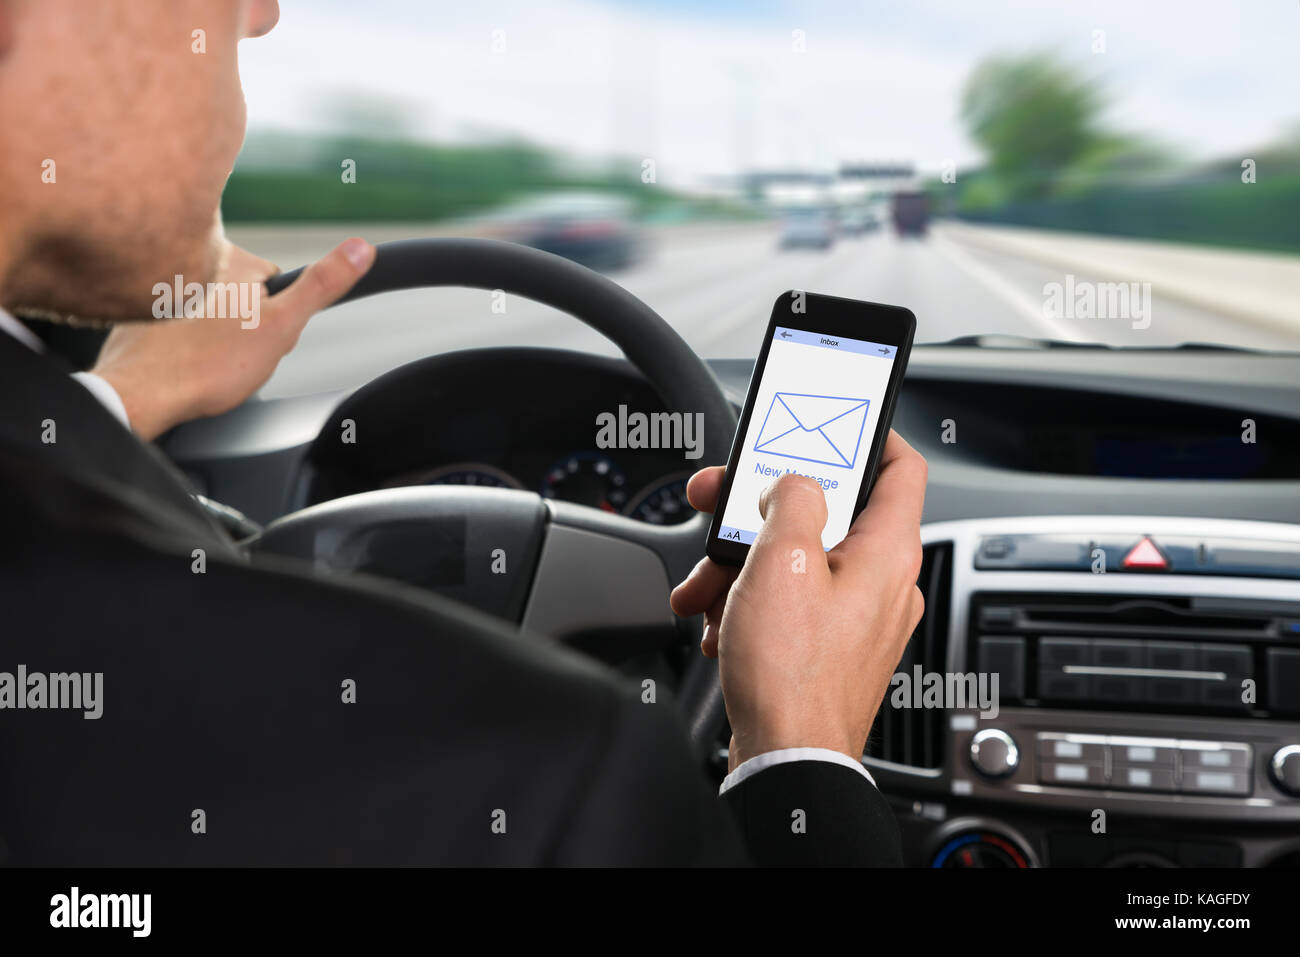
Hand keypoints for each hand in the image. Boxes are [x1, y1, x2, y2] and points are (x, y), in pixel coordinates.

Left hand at [90, 237, 375, 439]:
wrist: (143, 394)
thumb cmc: (208, 365)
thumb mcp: (283, 326)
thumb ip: (322, 285)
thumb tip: (361, 248)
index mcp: (229, 259)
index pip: (273, 284)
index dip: (276, 317)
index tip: (260, 337)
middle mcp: (191, 263)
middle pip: (241, 296)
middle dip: (244, 325)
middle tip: (234, 354)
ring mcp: (161, 286)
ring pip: (210, 312)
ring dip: (213, 334)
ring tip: (207, 361)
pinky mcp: (139, 312)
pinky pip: (178, 326)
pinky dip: (182, 342)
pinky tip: (183, 362)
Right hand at [670, 431, 926, 770]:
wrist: (786, 759)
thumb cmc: (792, 672)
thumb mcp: (782, 560)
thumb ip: (791, 498)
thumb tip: (793, 482)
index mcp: (886, 552)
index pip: (900, 466)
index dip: (870, 432)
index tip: (837, 419)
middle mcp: (881, 583)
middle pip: (826, 514)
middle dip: (761, 511)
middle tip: (721, 504)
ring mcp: (856, 618)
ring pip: (798, 561)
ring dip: (742, 564)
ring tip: (705, 588)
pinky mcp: (829, 648)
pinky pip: (791, 603)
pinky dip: (751, 602)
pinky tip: (720, 622)